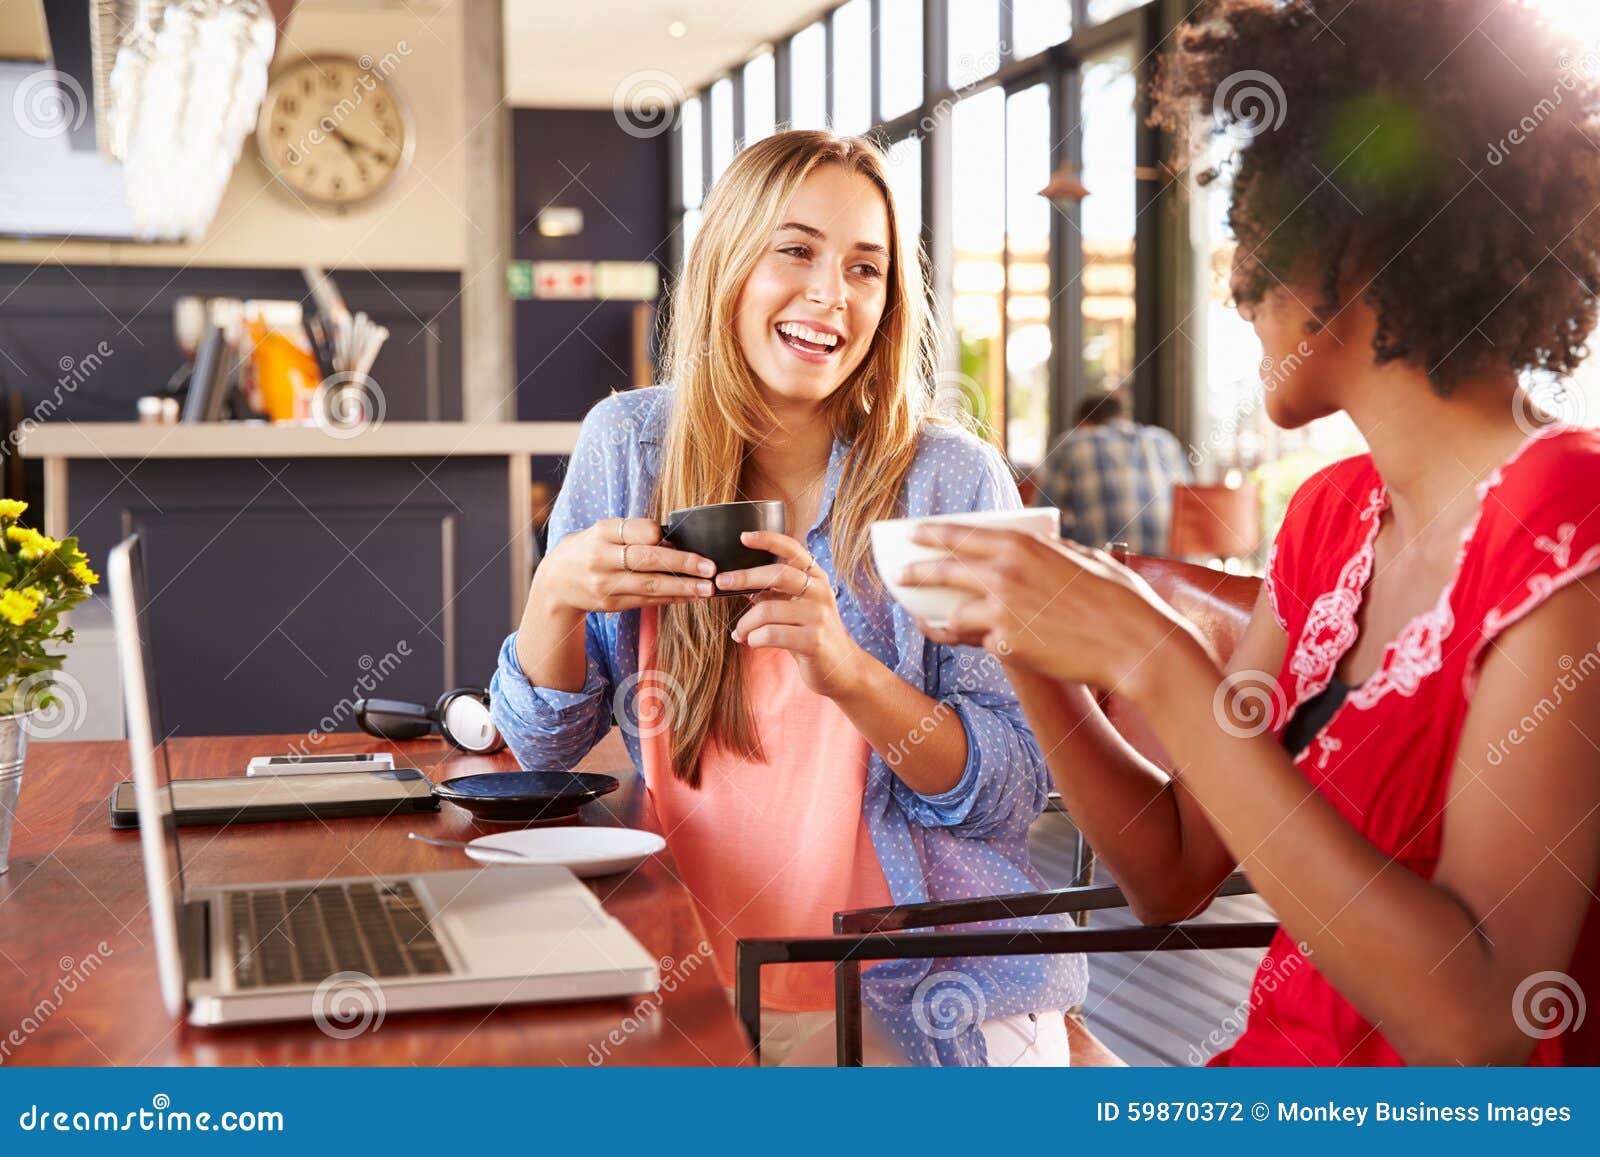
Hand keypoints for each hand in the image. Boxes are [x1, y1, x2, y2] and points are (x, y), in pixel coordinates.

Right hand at [532, 517, 715, 615]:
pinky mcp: (611, 604)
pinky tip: (691, 596)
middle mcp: (601, 558)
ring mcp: (605, 584)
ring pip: (650, 586)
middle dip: (682, 564)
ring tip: (708, 588)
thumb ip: (634, 533)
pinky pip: (647, 601)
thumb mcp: (603, 532)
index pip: (636, 530)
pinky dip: (672, 598)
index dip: (659, 535)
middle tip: (710, 567)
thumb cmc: (590, 549)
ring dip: (683, 588)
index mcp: (602, 532)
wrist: (556, 582)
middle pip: (647, 559)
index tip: (682, 538)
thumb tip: (675, 540)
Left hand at [716, 530, 869, 699]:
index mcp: (816, 578)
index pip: (793, 549)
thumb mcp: (796, 608)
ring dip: (746, 623)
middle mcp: (820, 591)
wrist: (842, 669)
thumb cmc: (811, 634)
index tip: (743, 537)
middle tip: (721, 582)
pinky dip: (754, 638)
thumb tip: (739, 581)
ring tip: (740, 632)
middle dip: (744, 577)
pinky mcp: (814, 640)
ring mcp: (819, 615)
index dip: (768, 539)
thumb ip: (774, 593)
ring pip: (768, 609)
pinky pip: (772, 634)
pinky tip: (750, 642)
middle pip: (777, 574)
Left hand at [898, 524, 1205, 702]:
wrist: (1134, 645)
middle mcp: (1005, 573)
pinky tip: (962, 640)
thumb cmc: (1119, 600)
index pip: (961, 534)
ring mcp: (1002, 611)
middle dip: (915, 572)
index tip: (912, 533)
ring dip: (938, 617)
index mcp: (1023, 545)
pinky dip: (972, 641)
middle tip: (900, 575)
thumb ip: (1054, 550)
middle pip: (943, 571)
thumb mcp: (1085, 558)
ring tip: (924, 619)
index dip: (931, 534)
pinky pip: (979, 642)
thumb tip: (1043, 543)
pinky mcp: (1007, 645)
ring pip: (953, 614)